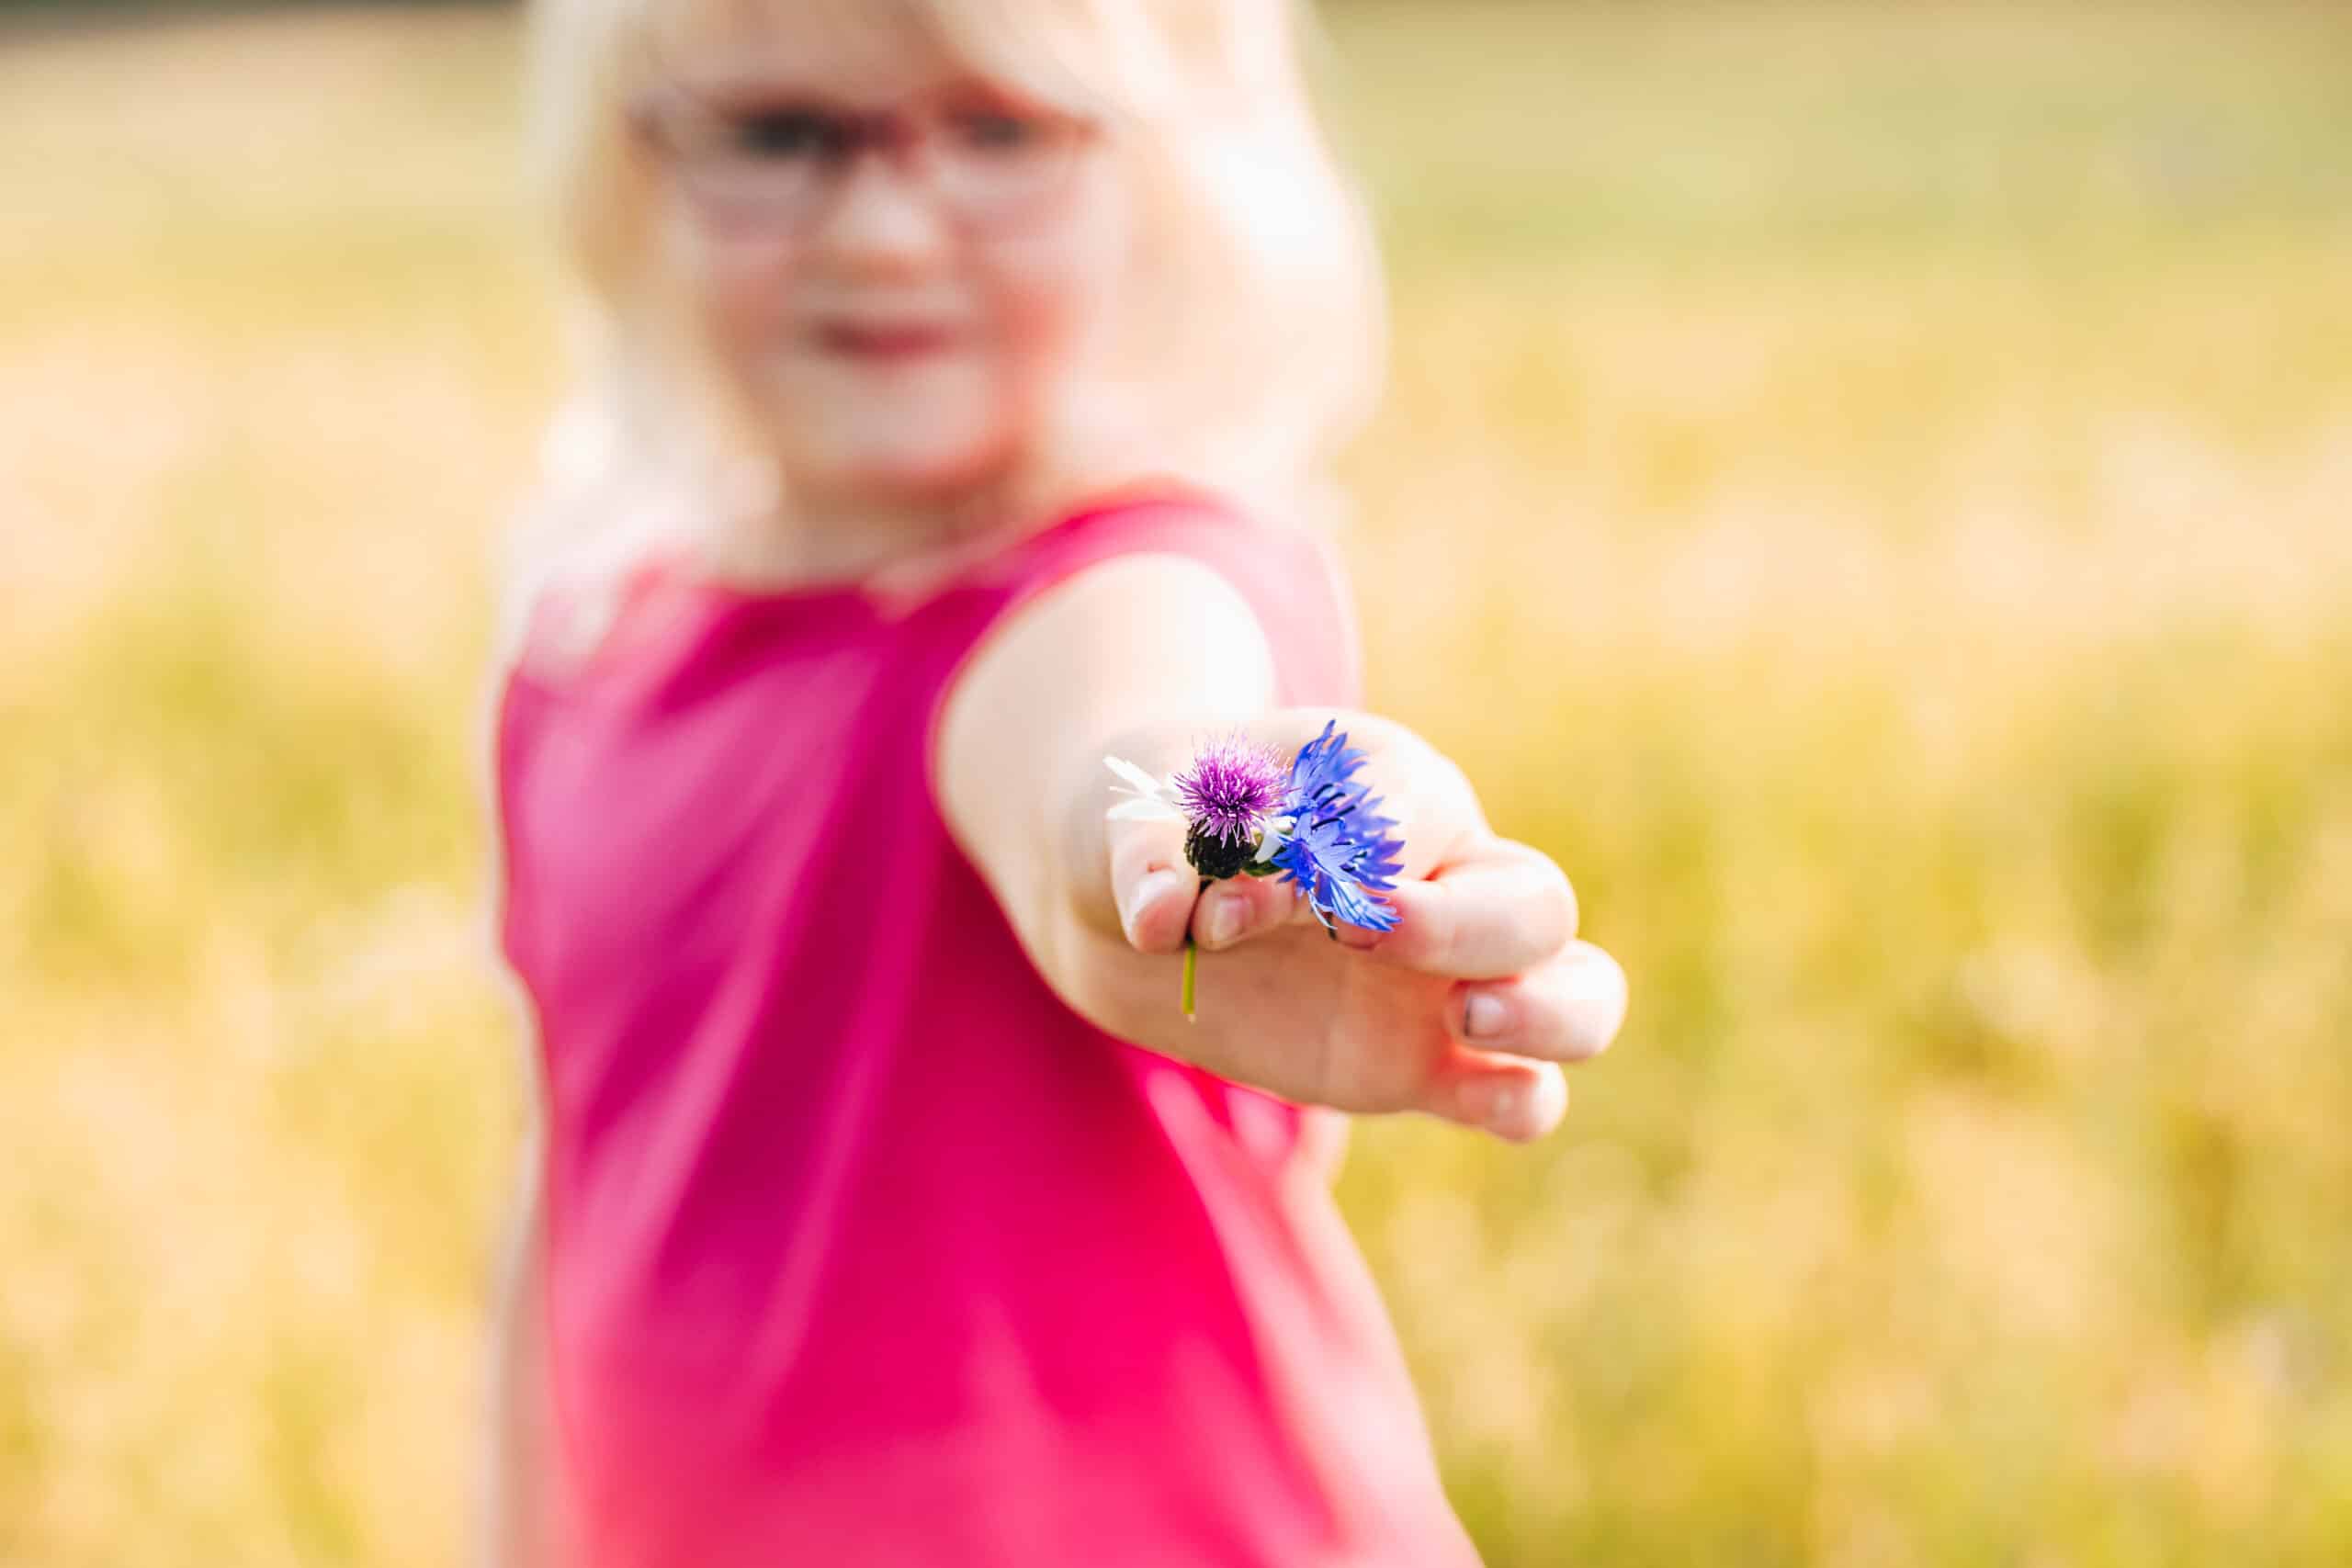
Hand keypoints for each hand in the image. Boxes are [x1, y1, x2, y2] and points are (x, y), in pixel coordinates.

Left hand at [1104, 715, 1626, 1142]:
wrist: (1137, 893)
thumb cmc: (1152, 825)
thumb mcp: (1129, 817)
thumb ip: (1150, 859)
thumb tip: (1168, 919)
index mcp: (1384, 785)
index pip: (1414, 813)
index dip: (1345, 857)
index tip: (1246, 885)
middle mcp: (1442, 875)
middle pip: (1533, 901)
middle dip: (1463, 926)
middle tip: (1357, 938)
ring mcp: (1445, 978)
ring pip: (1578, 991)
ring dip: (1548, 1011)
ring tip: (1466, 1018)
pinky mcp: (1423, 1063)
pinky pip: (1519, 1091)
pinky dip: (1522, 1101)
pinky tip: (1480, 1099)